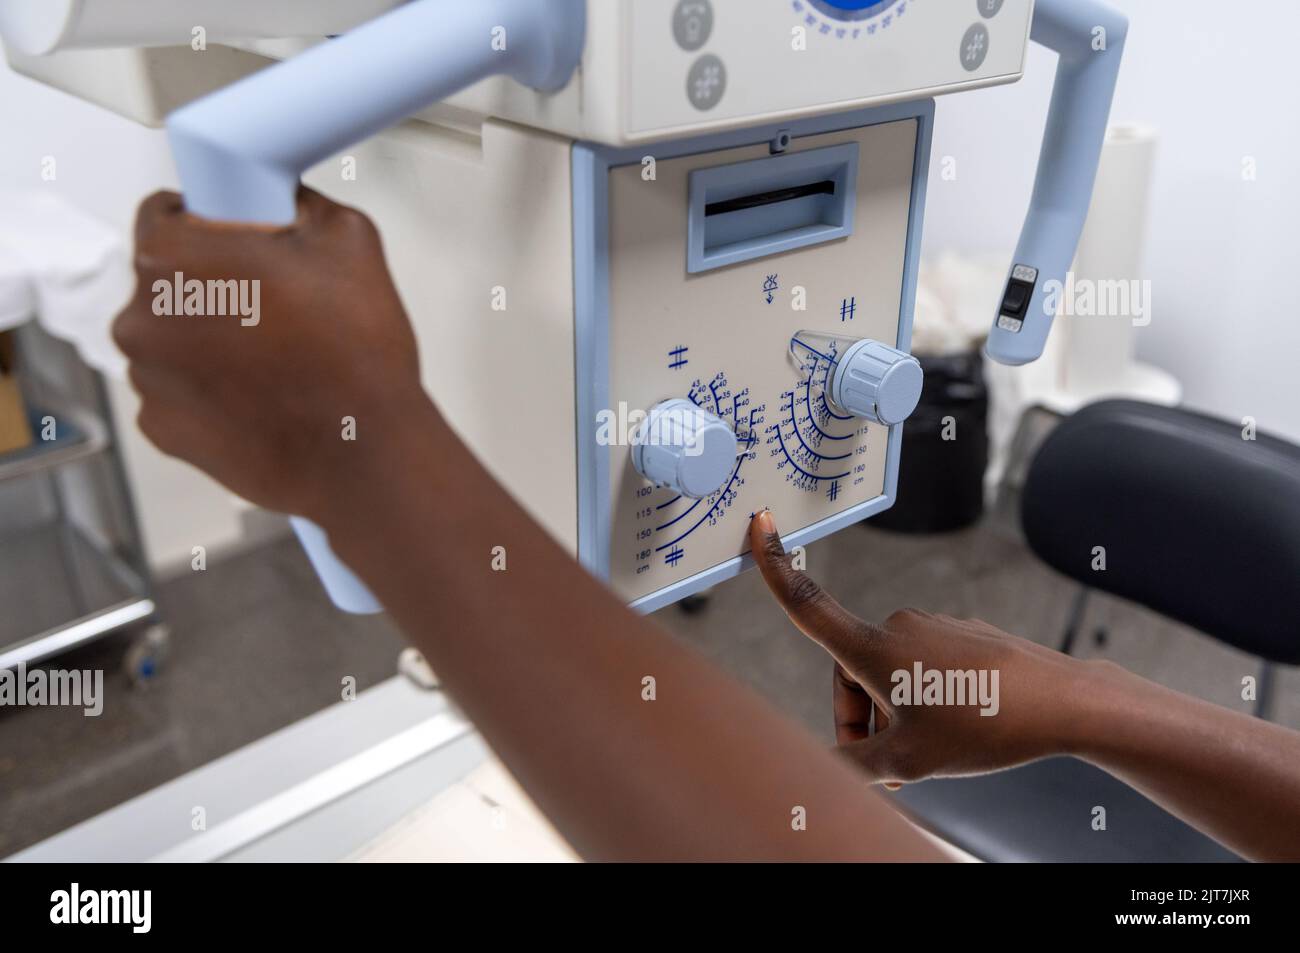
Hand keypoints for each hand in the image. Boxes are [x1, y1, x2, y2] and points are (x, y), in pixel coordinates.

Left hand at [112, 189, 424, 522]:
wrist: (365, 454)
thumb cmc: (356, 356)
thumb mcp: (349, 238)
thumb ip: (300, 204)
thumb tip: (284, 202)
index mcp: (173, 257)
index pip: (163, 213)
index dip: (208, 223)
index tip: (241, 245)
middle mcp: (142, 316)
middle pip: (167, 281)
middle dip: (212, 286)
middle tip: (275, 308)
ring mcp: (147, 378)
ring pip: (172, 339)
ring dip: (210, 342)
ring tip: (275, 360)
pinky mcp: (162, 428)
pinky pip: (178, 394)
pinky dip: (210, 393)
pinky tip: (261, 397)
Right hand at [749, 511, 1096, 784]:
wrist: (1062, 703)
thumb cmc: (982, 727)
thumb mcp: (908, 763)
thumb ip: (855, 766)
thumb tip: (823, 771)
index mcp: (873, 649)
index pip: (808, 603)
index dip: (775, 566)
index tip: (760, 523)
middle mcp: (898, 627)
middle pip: (851, 674)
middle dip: (860, 719)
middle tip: (890, 768)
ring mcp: (934, 628)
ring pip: (891, 675)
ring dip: (895, 714)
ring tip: (929, 753)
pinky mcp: (964, 635)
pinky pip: (926, 669)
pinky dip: (927, 700)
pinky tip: (958, 727)